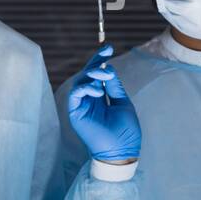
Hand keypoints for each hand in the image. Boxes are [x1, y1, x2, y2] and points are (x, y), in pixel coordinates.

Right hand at [66, 44, 140, 162]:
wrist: (122, 151)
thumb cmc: (125, 130)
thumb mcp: (122, 103)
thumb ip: (114, 86)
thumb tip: (109, 68)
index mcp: (101, 97)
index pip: (98, 75)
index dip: (101, 60)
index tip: (108, 48)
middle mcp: (89, 100)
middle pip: (87, 75)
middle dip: (96, 62)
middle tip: (106, 54)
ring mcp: (82, 106)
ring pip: (81, 81)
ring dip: (92, 75)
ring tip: (105, 76)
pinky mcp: (76, 113)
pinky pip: (75, 94)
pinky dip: (85, 88)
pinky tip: (98, 91)